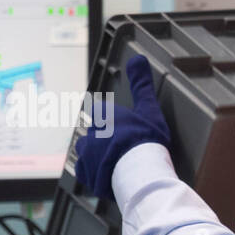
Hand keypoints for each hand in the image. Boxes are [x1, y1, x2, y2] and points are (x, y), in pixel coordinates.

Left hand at [75, 54, 170, 200]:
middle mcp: (90, 133)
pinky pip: (85, 172)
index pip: (101, 114)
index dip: (111, 121)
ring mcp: (87, 155)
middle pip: (93, 134)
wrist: (141, 171)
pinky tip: (106, 177)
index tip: (121, 129)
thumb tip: (138, 57)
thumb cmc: (146, 140)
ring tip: (114, 165)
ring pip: (87, 153)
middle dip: (104, 140)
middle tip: (122, 150)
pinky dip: (94, 174)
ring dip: (97, 156)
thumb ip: (142, 85)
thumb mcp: (149, 109)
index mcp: (104, 117)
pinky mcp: (87, 175)